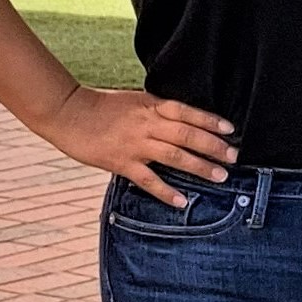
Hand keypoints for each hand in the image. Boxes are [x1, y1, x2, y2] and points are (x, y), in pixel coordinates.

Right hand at [36, 86, 236, 203]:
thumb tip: (184, 120)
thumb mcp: (135, 101)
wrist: (67, 112)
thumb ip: (158, 111)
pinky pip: (148, 180)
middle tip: (234, 157)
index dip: (209, 120)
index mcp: (151, 106)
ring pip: (174, 156)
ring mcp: (135, 144)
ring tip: (220, 176)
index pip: (186, 111)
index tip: (230, 129)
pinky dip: (166, 192)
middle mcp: (147, 124)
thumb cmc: (102, 106)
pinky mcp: (121, 163)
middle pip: (186, 134)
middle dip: (213, 146)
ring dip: (199, 167)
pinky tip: (182, 201)